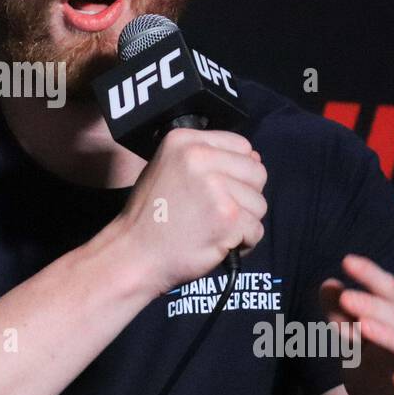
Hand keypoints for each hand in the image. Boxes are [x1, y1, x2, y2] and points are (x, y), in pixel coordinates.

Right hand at [113, 128, 266, 296]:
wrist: (134, 254)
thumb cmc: (151, 216)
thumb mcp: (168, 169)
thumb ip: (208, 160)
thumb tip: (255, 159)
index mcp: (185, 140)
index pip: (241, 145)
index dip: (237, 170)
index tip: (218, 189)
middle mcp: (200, 156)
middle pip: (256, 173)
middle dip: (245, 197)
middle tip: (216, 213)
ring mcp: (215, 186)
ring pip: (259, 203)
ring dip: (244, 223)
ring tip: (213, 229)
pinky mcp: (227, 217)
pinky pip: (256, 230)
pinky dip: (243, 244)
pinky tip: (217, 244)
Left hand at [320, 255, 393, 394]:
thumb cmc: (384, 388)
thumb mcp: (357, 353)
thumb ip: (343, 321)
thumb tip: (328, 284)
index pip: (391, 294)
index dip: (372, 277)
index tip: (347, 261)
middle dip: (373, 305)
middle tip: (346, 297)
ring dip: (391, 336)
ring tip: (365, 328)